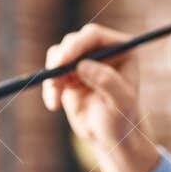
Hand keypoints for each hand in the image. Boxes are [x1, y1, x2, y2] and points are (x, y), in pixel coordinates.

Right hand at [40, 23, 160, 171]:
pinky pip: (51, 73)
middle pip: (73, 41)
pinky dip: (49, 87)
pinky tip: (54, 105)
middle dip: (61, 59)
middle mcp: (101, 50)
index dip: (77, 44)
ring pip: (58, 55)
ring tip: (56, 97)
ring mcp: (83, 60)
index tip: (64, 60)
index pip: (94, 36)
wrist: (109, 136)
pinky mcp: (68, 73)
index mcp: (121, 49)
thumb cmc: (121, 119)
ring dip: (53, 75)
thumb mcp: (120, 103)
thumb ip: (106, 82)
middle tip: (54, 78)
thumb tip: (83, 65)